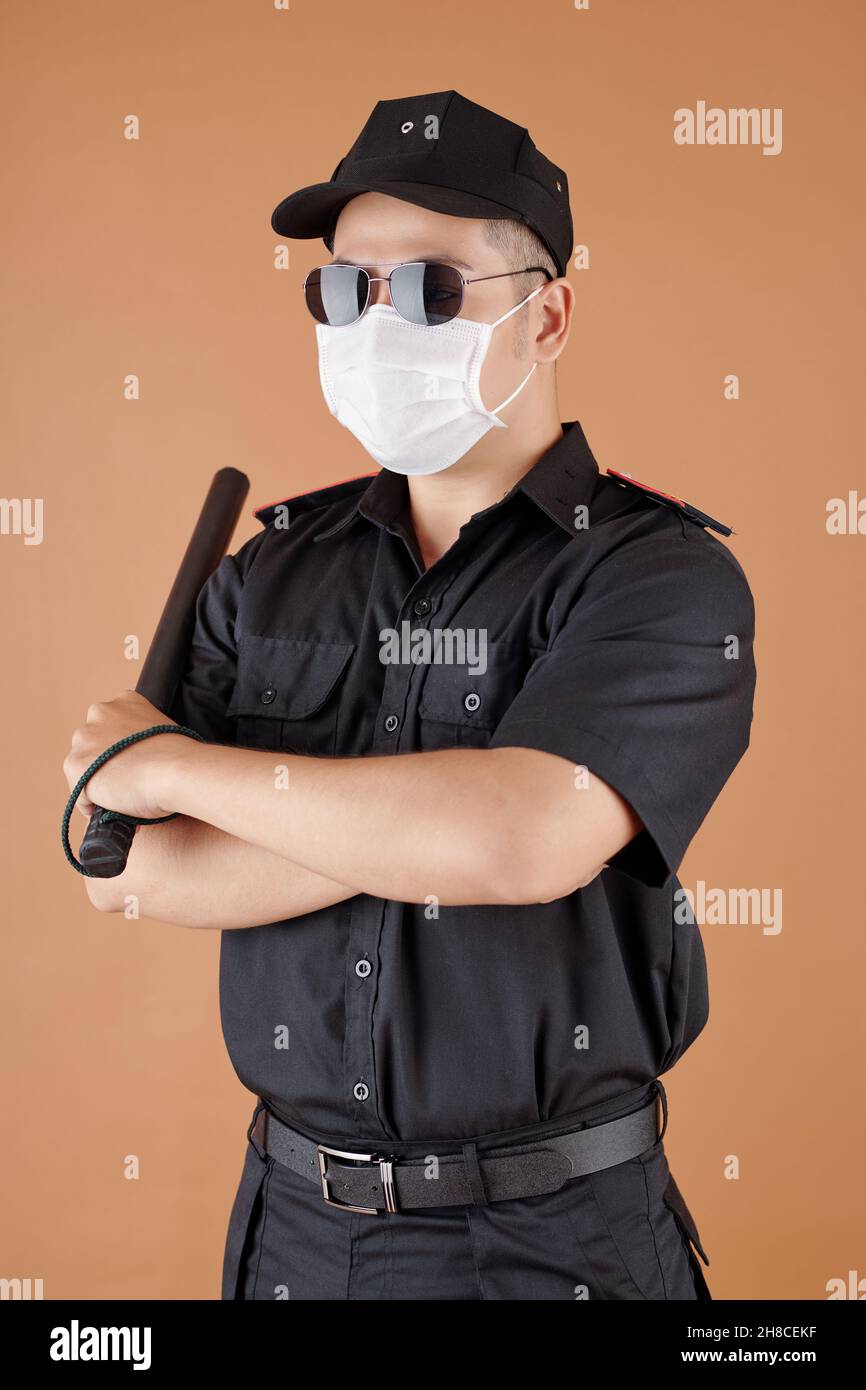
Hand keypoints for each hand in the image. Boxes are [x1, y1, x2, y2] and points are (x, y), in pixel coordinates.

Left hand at [63, 691, 192, 819]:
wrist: (176, 770)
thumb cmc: (180, 758)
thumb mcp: (162, 733)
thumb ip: (143, 740)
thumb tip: (138, 765)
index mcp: (125, 701)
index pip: (113, 729)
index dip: (122, 752)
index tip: (134, 767)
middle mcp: (100, 712)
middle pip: (94, 746)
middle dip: (106, 764)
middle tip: (129, 782)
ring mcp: (84, 737)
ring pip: (85, 769)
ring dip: (99, 783)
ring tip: (123, 797)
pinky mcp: (74, 764)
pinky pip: (81, 794)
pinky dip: (95, 804)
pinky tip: (117, 806)